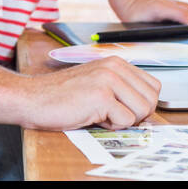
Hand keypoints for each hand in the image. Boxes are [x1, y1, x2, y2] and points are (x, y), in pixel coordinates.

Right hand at [21, 57, 160, 130]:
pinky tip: (92, 116)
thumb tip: (150, 110)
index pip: (153, 86)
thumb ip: (123, 91)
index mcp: (116, 62)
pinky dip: (111, 126)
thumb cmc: (63, 96)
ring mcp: (109, 79)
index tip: (121, 107)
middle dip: (135, 114)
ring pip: (143, 111)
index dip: (141, 104)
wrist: (34, 98)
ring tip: (100, 113)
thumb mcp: (98, 85)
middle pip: (151, 100)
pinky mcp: (102, 96)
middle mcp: (115, 66)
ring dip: (123, 120)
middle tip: (110, 113)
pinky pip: (126, 121)